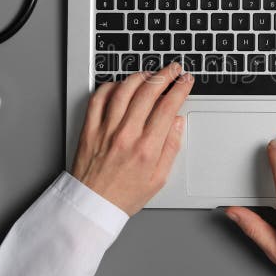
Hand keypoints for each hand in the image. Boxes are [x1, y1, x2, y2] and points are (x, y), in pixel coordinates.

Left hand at [71, 63, 193, 215]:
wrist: (92, 206)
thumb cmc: (124, 196)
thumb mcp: (159, 178)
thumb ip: (171, 147)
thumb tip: (177, 122)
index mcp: (147, 148)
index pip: (168, 106)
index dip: (180, 88)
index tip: (186, 81)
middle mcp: (126, 135)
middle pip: (148, 92)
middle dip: (165, 75)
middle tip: (172, 69)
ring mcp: (106, 130)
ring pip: (124, 90)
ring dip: (140, 76)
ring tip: (150, 74)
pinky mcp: (89, 129)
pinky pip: (99, 98)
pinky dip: (111, 86)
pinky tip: (120, 85)